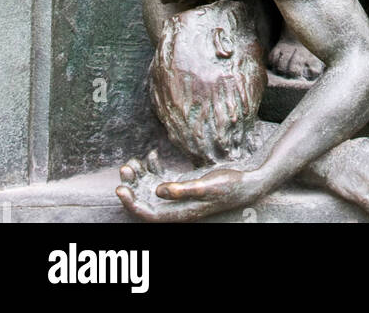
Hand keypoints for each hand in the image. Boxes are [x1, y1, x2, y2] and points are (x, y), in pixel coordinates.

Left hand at [117, 151, 253, 222]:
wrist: (248, 180)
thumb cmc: (229, 185)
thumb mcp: (206, 186)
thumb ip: (182, 190)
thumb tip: (158, 191)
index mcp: (180, 212)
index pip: (148, 214)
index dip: (132, 204)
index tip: (120, 189)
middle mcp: (177, 206)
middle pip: (146, 201)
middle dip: (132, 187)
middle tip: (124, 169)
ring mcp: (179, 195)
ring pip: (151, 189)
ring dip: (140, 177)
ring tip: (132, 161)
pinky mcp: (183, 184)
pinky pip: (162, 178)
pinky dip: (154, 168)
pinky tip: (152, 154)